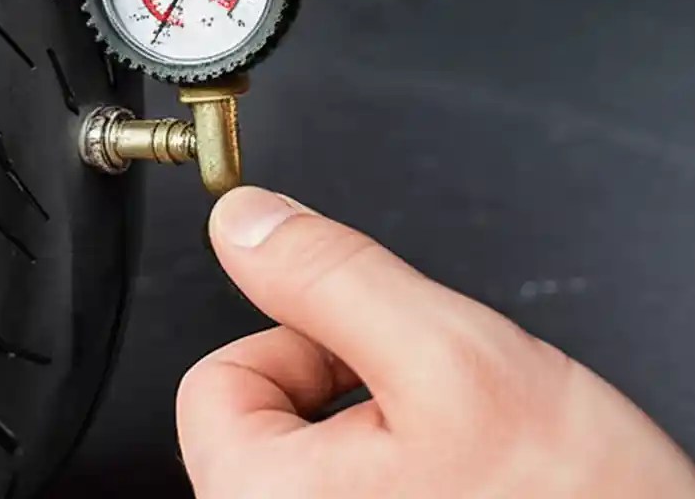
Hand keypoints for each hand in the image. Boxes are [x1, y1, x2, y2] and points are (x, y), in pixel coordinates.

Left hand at [180, 187, 694, 497]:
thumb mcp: (454, 359)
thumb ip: (333, 277)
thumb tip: (244, 223)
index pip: (218, 379)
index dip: (306, 344)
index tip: (377, 359)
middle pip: (268, 425)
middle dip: (356, 396)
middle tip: (445, 421)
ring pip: (324, 467)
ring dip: (394, 442)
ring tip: (474, 469)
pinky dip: (413, 488)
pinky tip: (476, 498)